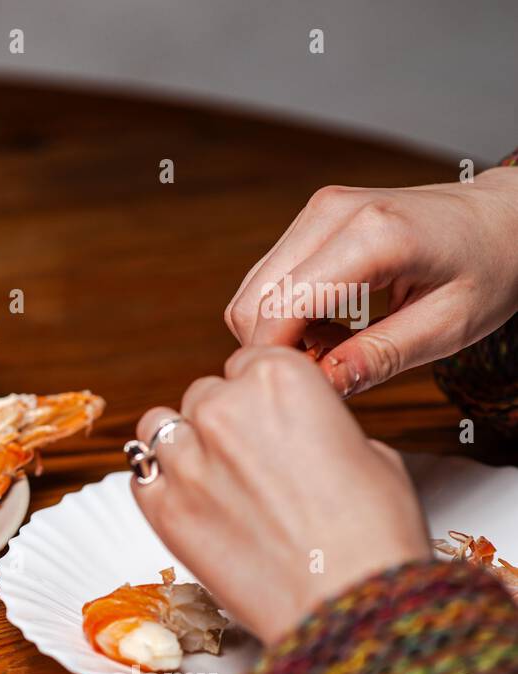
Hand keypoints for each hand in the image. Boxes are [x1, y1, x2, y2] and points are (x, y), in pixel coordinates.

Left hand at [133, 346, 430, 644]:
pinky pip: (141, 476)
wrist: (349, 604)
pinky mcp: (161, 507)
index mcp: (280, 378)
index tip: (268, 417)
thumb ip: (316, 424)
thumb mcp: (368, 451)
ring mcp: (186, 458)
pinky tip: (192, 507)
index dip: (258, 392)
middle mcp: (224, 407)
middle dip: (223, 421)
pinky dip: (160, 485)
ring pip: (161, 428)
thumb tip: (297, 432)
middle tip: (250, 463)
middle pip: (205, 394)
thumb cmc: (373, 534)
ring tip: (214, 481)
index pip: (248, 362)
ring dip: (183, 446)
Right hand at [224, 167, 517, 394]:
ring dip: (278, 331)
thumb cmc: (489, 268)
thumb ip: (380, 357)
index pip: (281, 310)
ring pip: (253, 291)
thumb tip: (321, 384)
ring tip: (333, 346)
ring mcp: (319, 210)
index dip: (280, 360)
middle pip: (253, 301)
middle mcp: (333, 212)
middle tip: (325, 372)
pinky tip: (327, 324)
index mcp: (373, 235)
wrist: (506, 218)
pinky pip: (269, 278)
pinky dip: (284, 312)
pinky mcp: (312, 217)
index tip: (308, 389)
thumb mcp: (448, 327)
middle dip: (274, 348)